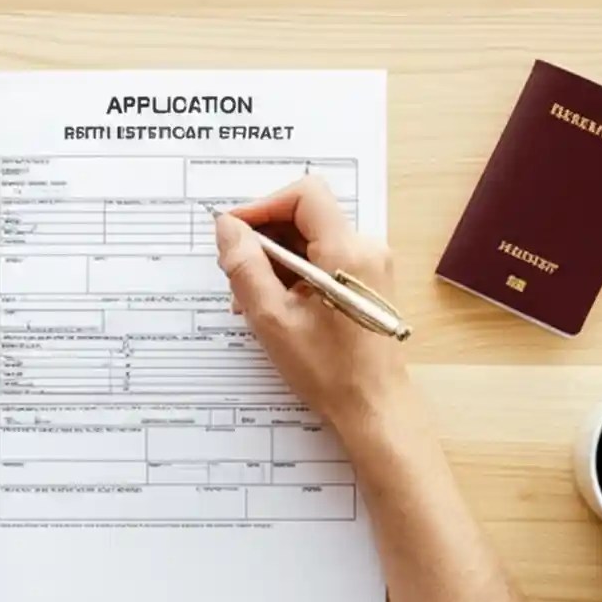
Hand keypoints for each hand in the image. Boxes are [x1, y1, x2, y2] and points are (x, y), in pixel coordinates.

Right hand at [214, 177, 410, 433]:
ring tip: (252, 299)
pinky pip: (323, 259)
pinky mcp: (366, 281)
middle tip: (235, 272)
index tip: (235, 231)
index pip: (304, 195)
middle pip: (305, 216)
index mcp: (346, 252)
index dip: (264, 206)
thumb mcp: (273, 319)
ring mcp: (369, 264)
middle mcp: (365, 249)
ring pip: (311, 239)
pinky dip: (295, 273)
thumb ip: (245, 266)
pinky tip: (277, 305)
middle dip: (265, 238)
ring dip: (276, 260)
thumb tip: (228, 228)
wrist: (373, 406)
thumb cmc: (329, 371)